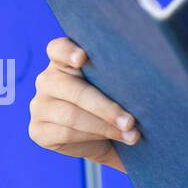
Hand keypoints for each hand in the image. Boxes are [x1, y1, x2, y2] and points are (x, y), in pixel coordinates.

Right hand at [29, 37, 137, 172]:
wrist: (104, 137)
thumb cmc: (115, 101)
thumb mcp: (117, 84)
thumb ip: (119, 74)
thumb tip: (149, 73)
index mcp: (64, 60)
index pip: (58, 48)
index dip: (69, 52)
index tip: (83, 58)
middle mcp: (48, 79)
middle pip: (75, 90)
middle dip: (106, 108)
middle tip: (131, 121)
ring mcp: (40, 105)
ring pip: (73, 115)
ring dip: (106, 127)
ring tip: (131, 134)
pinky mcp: (39, 130)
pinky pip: (66, 133)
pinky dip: (94, 137)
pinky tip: (113, 139)